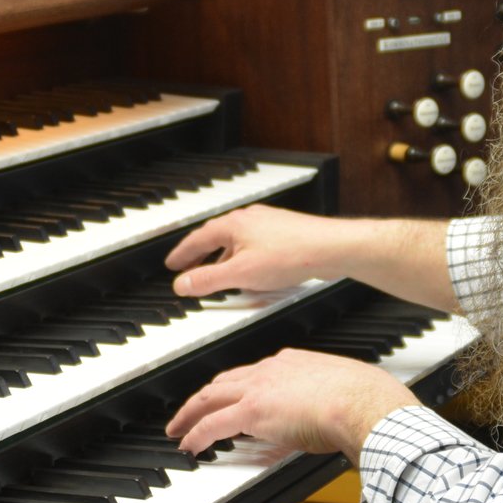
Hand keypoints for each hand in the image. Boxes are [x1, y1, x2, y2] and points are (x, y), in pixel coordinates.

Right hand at [164, 204, 349, 296]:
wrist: (330, 247)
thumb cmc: (290, 254)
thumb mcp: (241, 274)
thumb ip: (208, 279)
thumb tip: (183, 283)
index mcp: (233, 224)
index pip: (198, 238)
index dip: (182, 254)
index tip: (172, 264)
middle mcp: (249, 219)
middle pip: (216, 237)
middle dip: (201, 254)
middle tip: (189, 267)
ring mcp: (268, 224)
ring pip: (237, 241)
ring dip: (223, 257)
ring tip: (218, 274)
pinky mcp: (284, 233)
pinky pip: (254, 245)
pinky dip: (244, 258)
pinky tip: (251, 272)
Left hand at [166, 348, 417, 459]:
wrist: (361, 402)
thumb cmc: (364, 400)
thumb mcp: (344, 392)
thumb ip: (331, 400)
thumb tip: (336, 416)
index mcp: (292, 362)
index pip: (254, 373)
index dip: (238, 387)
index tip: (231, 397)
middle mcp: (271, 369)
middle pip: (225, 381)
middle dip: (205, 396)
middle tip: (190, 410)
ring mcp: (259, 388)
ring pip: (211, 397)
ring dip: (191, 413)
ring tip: (179, 427)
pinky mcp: (252, 411)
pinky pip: (213, 424)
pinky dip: (196, 433)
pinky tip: (188, 444)